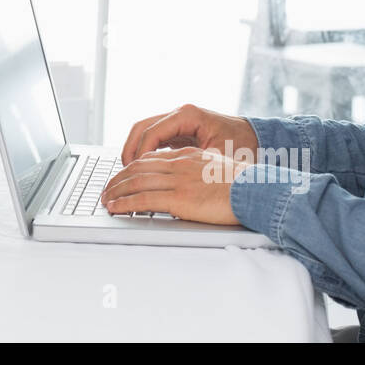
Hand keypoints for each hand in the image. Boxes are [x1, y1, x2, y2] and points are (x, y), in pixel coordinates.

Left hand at [100, 148, 250, 224]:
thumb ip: (199, 172)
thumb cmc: (246, 184)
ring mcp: (178, 180)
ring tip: (106, 200)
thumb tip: (189, 185)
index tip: (123, 176)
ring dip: (116, 191)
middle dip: (118, 179)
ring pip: (136, 181)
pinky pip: (144, 199)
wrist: (258, 190)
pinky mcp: (179, 198)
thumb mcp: (218, 169)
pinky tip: (116, 208)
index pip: (151, 158)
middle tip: (107, 189)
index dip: (132, 167)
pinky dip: (125, 203)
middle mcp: (180, 164)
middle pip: (138, 168)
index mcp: (189, 156)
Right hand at [121, 103, 258, 164]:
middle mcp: (180, 114)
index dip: (140, 153)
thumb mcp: (218, 159)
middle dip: (130, 150)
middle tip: (125, 173)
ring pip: (144, 131)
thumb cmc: (243, 148)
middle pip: (142, 127)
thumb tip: (171, 181)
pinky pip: (153, 138)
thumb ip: (193, 166)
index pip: (152, 132)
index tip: (134, 172)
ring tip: (130, 173)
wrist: (259, 140)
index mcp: (188, 115)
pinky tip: (143, 170)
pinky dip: (144, 152)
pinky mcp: (178, 131)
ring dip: (134, 151)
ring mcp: (177, 121)